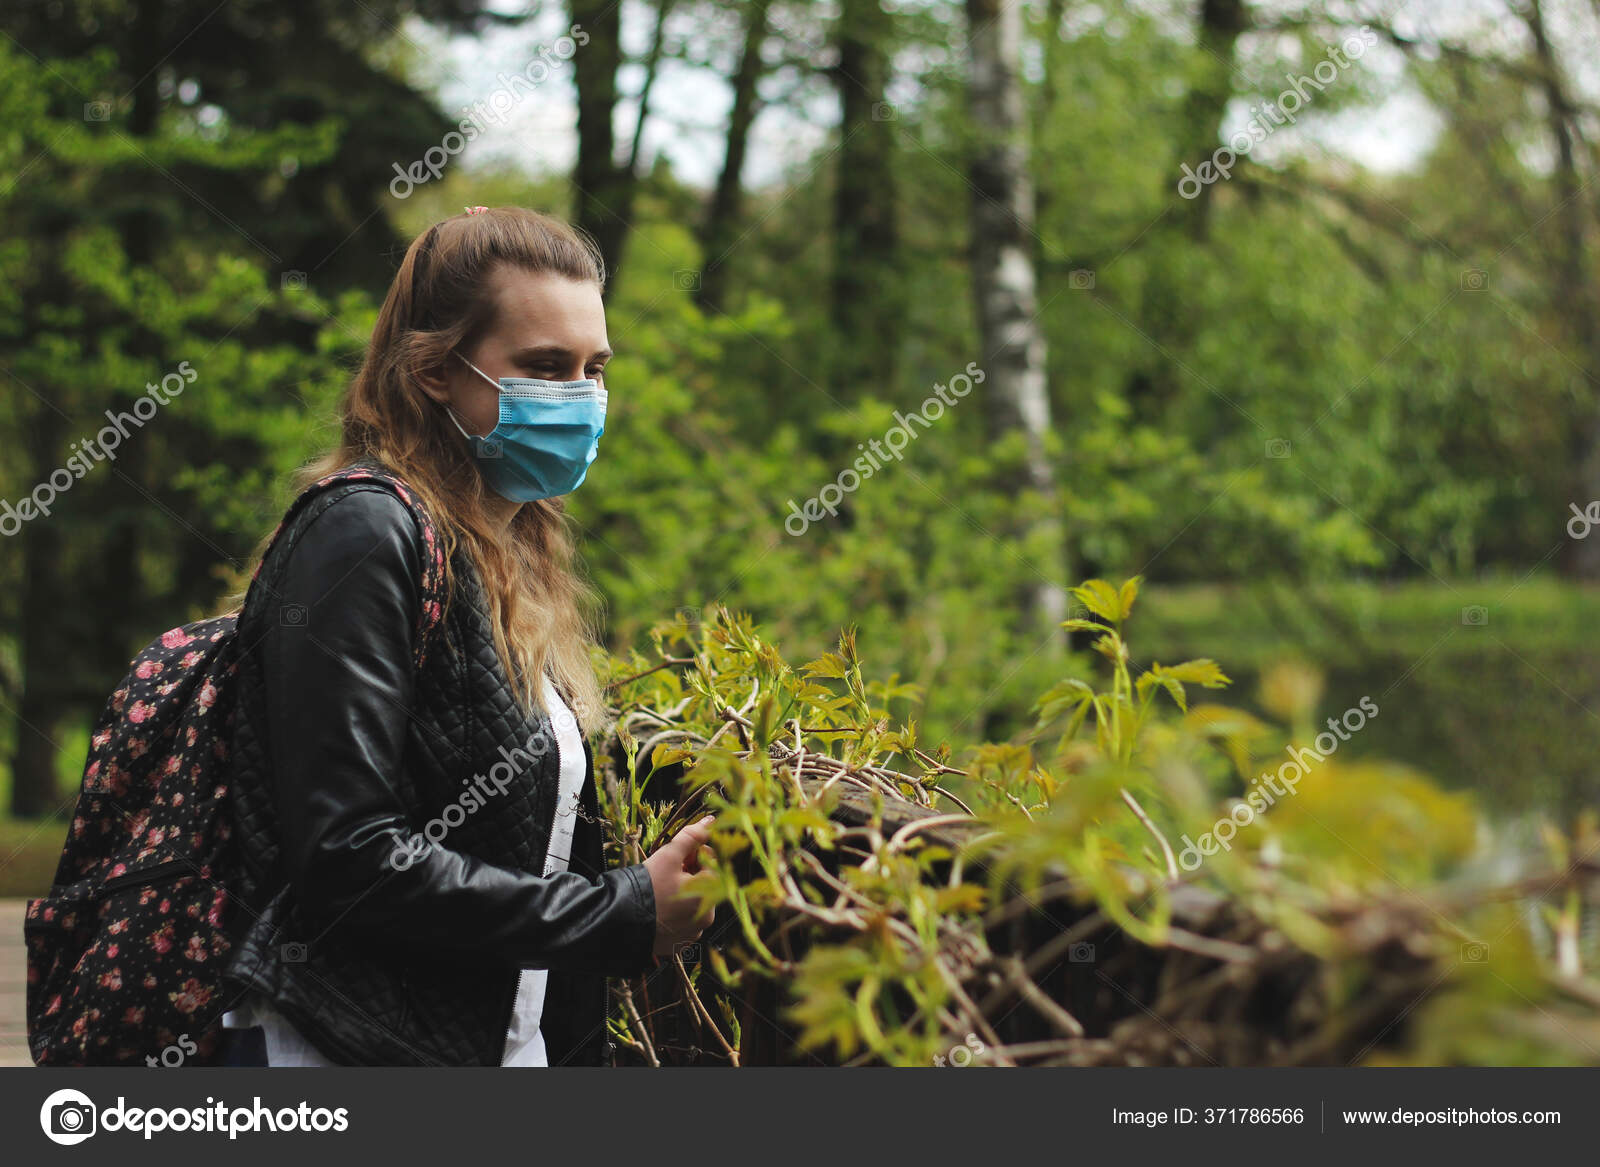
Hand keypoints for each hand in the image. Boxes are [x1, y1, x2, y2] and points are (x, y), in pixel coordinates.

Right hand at [643, 814, 717, 957]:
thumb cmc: (646, 886)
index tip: (677, 855)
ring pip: (693, 903)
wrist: (619, 921)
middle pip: (703, 885)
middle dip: (688, 873)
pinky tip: (658, 906)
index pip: (711, 864)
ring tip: (660, 887)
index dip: (694, 854)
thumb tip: (711, 820)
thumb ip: (692, 836)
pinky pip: (683, 921)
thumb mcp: (668, 856)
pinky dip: (675, 912)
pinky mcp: (679, 944)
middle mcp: (706, 917)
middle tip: (667, 869)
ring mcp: (693, 933)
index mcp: (708, 895)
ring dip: (682, 892)